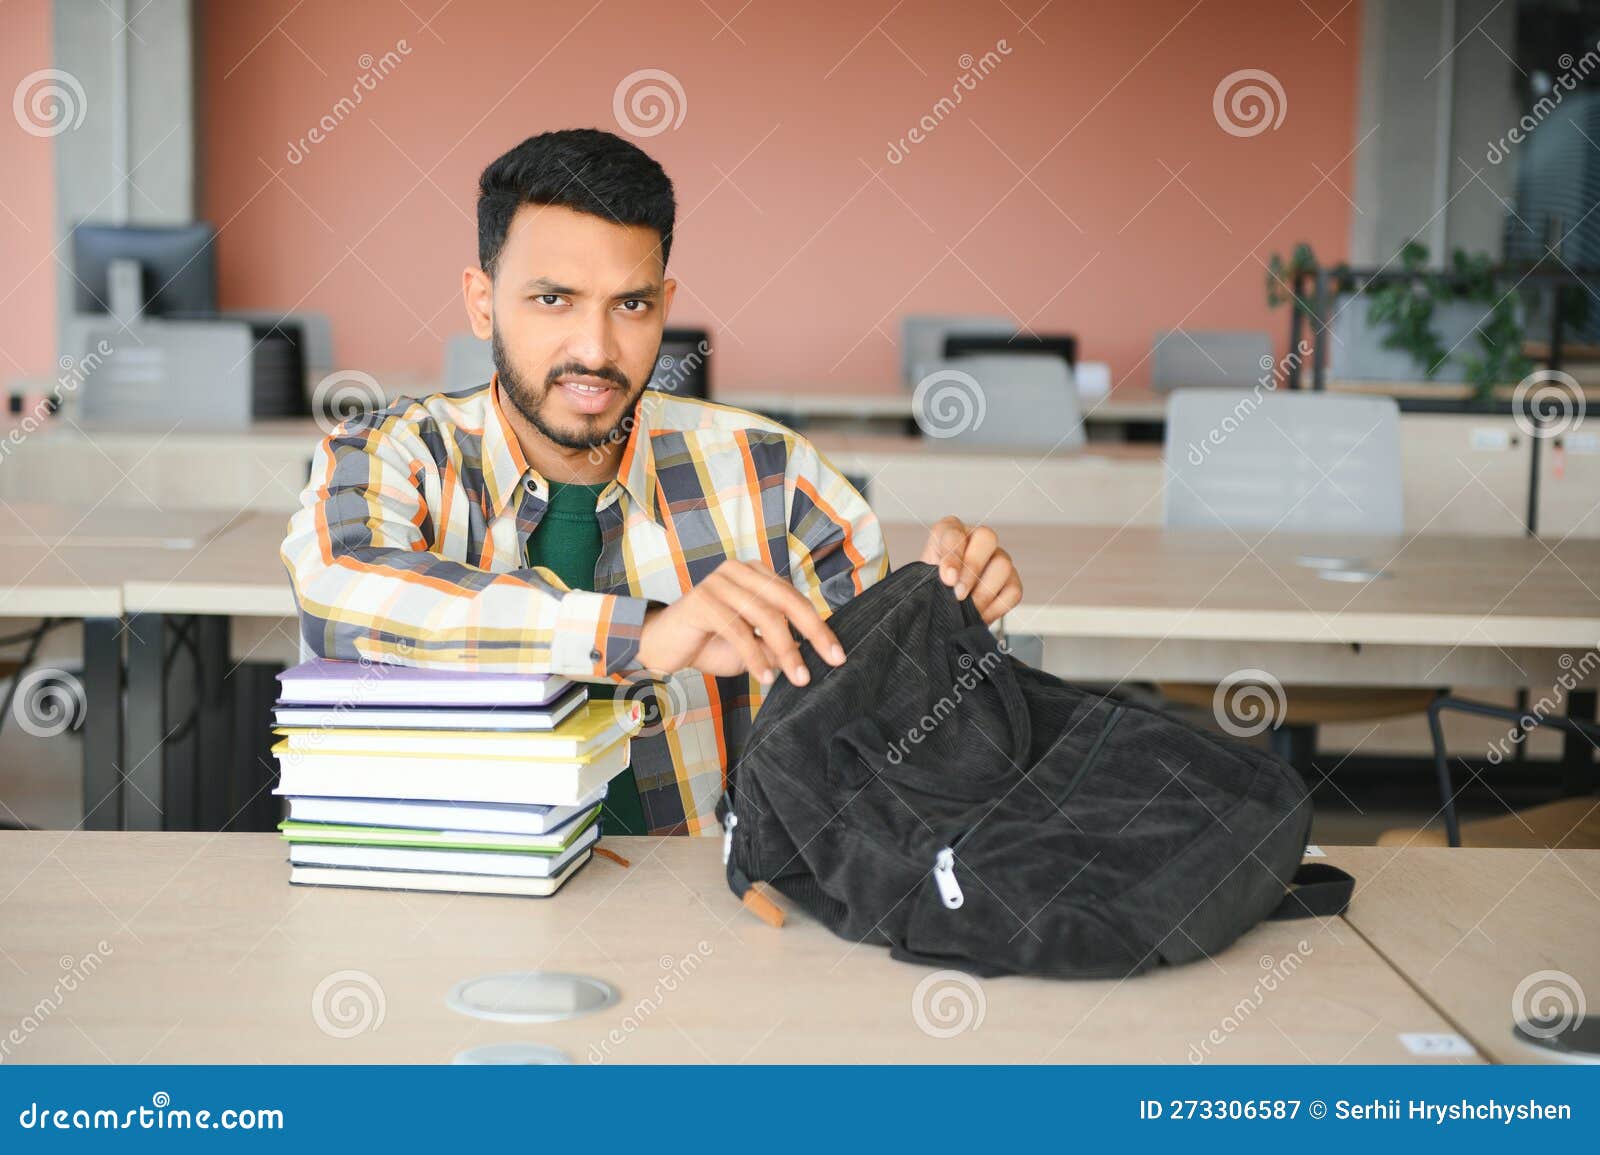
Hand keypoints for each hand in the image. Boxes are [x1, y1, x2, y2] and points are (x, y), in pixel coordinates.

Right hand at [636, 559, 845, 685]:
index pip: (795, 598)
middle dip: (813, 633)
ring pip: (765, 615)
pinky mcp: (701, 600)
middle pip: (787, 600)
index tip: (837, 655)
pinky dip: (755, 655)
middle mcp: (739, 570)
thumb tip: (815, 653)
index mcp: (755, 575)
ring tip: (797, 677)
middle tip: (831, 661)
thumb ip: (778, 645)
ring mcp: (718, 581)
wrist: (662, 648)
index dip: (819, 626)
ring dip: (786, 650)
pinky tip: (765, 676)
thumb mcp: (753, 648)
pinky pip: (737, 629)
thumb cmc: (709, 645)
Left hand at [919, 516, 1021, 623]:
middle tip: (959, 594)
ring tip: (967, 610)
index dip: (953, 555)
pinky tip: (979, 615)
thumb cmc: (929, 589)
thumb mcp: (923, 579)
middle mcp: (977, 540)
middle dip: (972, 569)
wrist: (941, 611)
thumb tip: (950, 579)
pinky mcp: (1011, 581)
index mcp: (950, 532)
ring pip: (1002, 565)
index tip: (947, 578)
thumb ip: (932, 574)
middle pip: (987, 538)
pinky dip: (996, 607)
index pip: (954, 532)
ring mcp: (997, 559)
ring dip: (983, 592)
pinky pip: (1013, 591)